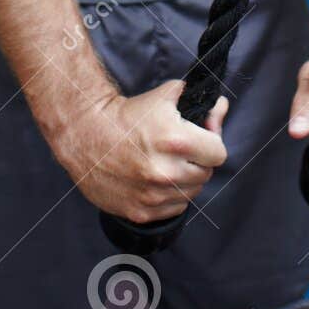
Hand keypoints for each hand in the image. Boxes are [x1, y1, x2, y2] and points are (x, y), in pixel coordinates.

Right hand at [51, 79, 228, 223]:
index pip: (218, 152)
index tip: (203, 138)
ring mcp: (153, 195)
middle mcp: (167, 172)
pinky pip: (173, 209)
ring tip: (169, 164)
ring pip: (191, 193)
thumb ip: (198, 101)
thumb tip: (221, 107)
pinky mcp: (140, 212)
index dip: (212, 142)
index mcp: (177, 141)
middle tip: (184, 150)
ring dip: (186, 180)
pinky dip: (170, 197)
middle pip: (206, 173)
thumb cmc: (126, 115)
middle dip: (199, 160)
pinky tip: (158, 181)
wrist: (87, 134)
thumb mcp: (164, 97)